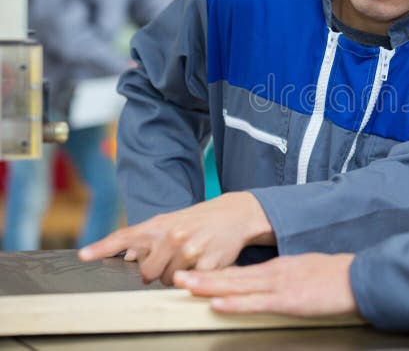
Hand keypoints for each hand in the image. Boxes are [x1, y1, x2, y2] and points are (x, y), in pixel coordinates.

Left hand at [78, 192, 273, 284]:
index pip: (124, 237)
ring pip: (169, 281)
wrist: (234, 214)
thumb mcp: (170, 221)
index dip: (102, 247)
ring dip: (176, 276)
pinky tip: (203, 264)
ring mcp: (191, 250)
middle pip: (147, 273)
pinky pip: (190, 284)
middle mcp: (173, 236)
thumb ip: (145, 238)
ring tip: (190, 259)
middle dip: (157, 272)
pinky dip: (194, 279)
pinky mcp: (209, 264)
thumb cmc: (198, 220)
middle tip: (171, 260)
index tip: (83, 255)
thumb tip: (123, 255)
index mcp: (159, 226)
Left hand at [174, 253, 359, 317]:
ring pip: (238, 286)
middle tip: (177, 275)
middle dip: (203, 276)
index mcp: (279, 268)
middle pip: (232, 276)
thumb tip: (269, 285)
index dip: (216, 273)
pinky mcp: (290, 300)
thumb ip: (286, 277)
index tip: (194, 273)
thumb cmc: (336, 278)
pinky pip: (257, 303)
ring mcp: (280, 286)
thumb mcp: (306, 272)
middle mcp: (274, 273)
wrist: (359, 277)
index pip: (241, 272)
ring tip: (186, 285)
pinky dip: (236, 303)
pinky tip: (219, 303)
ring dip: (210, 285)